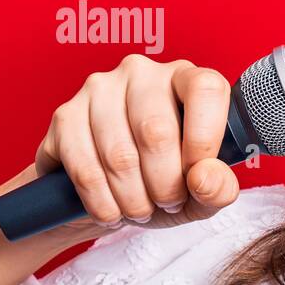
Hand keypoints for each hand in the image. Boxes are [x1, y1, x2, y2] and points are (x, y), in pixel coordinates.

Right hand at [33, 53, 239, 236]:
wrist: (110, 194)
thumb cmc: (167, 181)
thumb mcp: (204, 193)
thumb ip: (219, 187)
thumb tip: (204, 177)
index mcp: (187, 78)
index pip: (205, 89)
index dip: (205, 140)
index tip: (197, 177)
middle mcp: (142, 73)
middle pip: (157, 132)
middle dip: (165, 185)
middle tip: (167, 203)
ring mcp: (99, 89)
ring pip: (119, 156)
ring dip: (133, 199)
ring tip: (142, 209)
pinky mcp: (65, 115)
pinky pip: (85, 168)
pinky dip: (103, 203)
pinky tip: (112, 210)